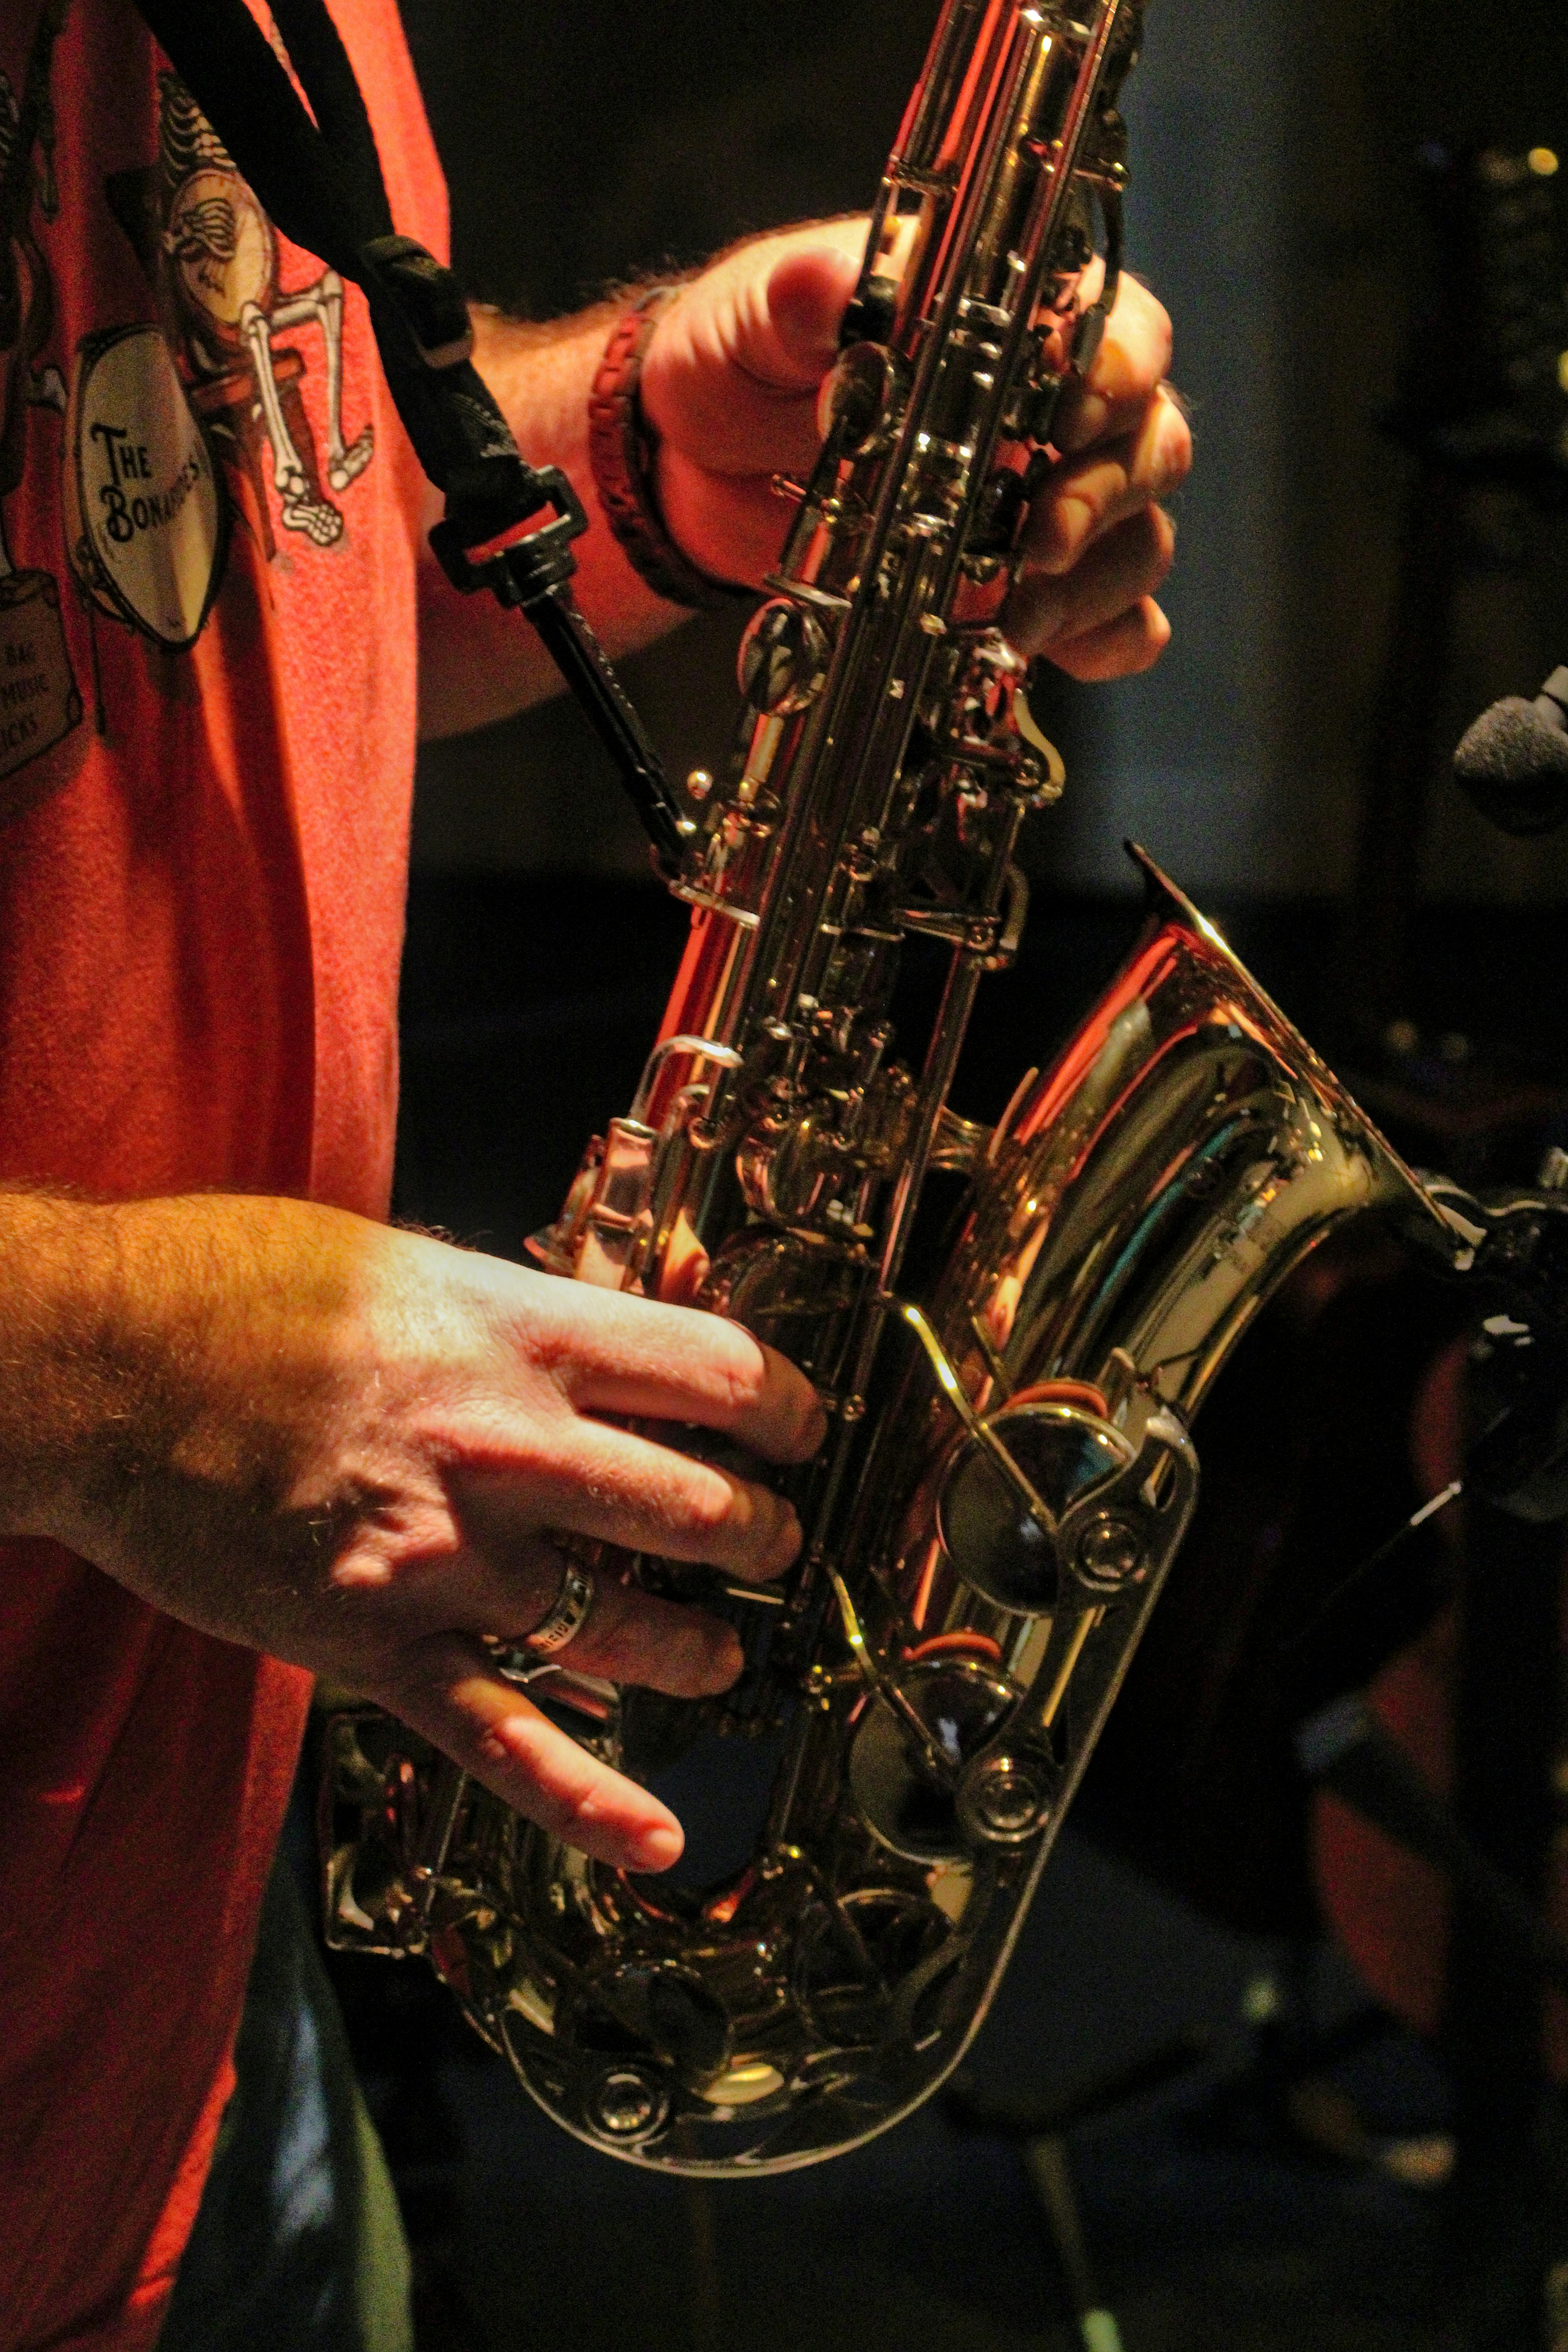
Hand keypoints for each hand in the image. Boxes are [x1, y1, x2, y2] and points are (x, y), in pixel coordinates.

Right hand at [14, 1194, 823, 1873]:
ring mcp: (446, 1557)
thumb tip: (611, 1328)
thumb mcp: (414, 1258)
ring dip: (697, 1650)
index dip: (790, 1409)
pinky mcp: (376, 1643)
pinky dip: (584, 1799)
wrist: (99, 1359)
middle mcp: (509, 1448)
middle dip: (761, 1538)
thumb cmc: (240, 1285)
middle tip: (772, 1546)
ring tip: (717, 1653)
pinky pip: (502, 1736)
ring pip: (627, 1629)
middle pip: (700, 1510)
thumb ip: (521, 1306)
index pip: (722, 1373)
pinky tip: (653, 1841)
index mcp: (526, 1335)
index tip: (802, 1430)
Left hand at [641, 222, 1190, 682]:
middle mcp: (1054, 412)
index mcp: (1015, 321)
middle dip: (1104, 495)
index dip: (1119, 367)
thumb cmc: (742, 361)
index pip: (1122, 327)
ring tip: (1012, 618)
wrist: (694, 462)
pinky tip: (1038, 650)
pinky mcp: (1022, 589)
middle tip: (1037, 541)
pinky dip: (1100, 641)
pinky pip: (1116, 623)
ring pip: (1137, 540)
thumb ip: (805, 294)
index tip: (1071, 408)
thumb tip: (842, 291)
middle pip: (1151, 444)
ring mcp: (1045, 505)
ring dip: (1090, 586)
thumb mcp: (757, 311)